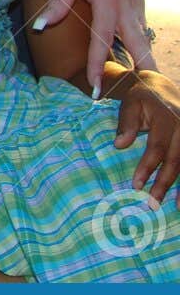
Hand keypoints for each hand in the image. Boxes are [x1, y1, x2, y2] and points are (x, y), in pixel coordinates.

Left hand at [39, 0, 155, 89]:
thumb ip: (58, 2)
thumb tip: (39, 26)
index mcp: (108, 3)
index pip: (101, 41)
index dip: (96, 65)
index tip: (96, 88)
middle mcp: (128, 9)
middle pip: (140, 47)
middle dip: (144, 72)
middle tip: (145, 97)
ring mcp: (138, 7)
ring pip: (144, 40)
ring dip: (146, 62)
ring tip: (144, 87)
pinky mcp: (141, 5)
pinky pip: (141, 31)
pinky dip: (142, 48)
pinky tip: (140, 64)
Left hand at [114, 71, 179, 207]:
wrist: (159, 86)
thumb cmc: (141, 98)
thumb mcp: (130, 104)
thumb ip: (126, 124)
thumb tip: (119, 145)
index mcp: (167, 118)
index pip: (157, 148)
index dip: (147, 167)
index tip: (136, 185)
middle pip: (176, 160)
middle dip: (164, 183)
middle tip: (153, 203)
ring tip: (176, 208)